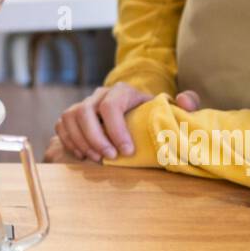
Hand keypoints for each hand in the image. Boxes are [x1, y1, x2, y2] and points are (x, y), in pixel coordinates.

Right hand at [46, 83, 200, 162]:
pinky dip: (70, 142)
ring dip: (81, 141)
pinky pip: (62, 125)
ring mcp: (83, 104)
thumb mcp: (171, 107)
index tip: (127, 151)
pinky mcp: (72, 116)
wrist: (133, 110)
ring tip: (98, 159)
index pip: (111, 106)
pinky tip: (85, 156)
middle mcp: (99, 94)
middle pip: (85, 112)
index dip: (116, 130)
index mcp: (122, 91)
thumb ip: (186, 102)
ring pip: (70, 118)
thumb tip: (187, 101)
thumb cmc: (152, 113)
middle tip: (110, 158)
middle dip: (96, 138)